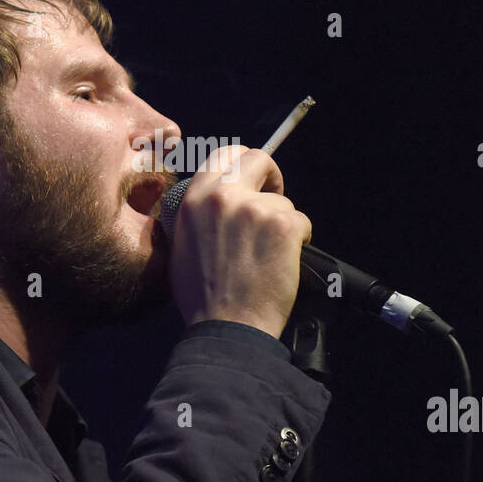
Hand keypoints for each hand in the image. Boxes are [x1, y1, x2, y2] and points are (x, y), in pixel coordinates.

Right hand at [168, 144, 311, 338]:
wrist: (227, 326)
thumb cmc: (203, 297)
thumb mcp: (181, 246)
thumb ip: (197, 215)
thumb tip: (212, 204)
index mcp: (195, 199)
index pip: (225, 155)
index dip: (244, 164)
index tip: (253, 181)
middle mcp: (224, 196)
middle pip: (258, 159)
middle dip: (270, 177)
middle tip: (274, 200)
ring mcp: (255, 209)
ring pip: (282, 202)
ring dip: (282, 224)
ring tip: (270, 255)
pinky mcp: (284, 225)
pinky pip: (301, 222)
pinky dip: (298, 241)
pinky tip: (283, 263)